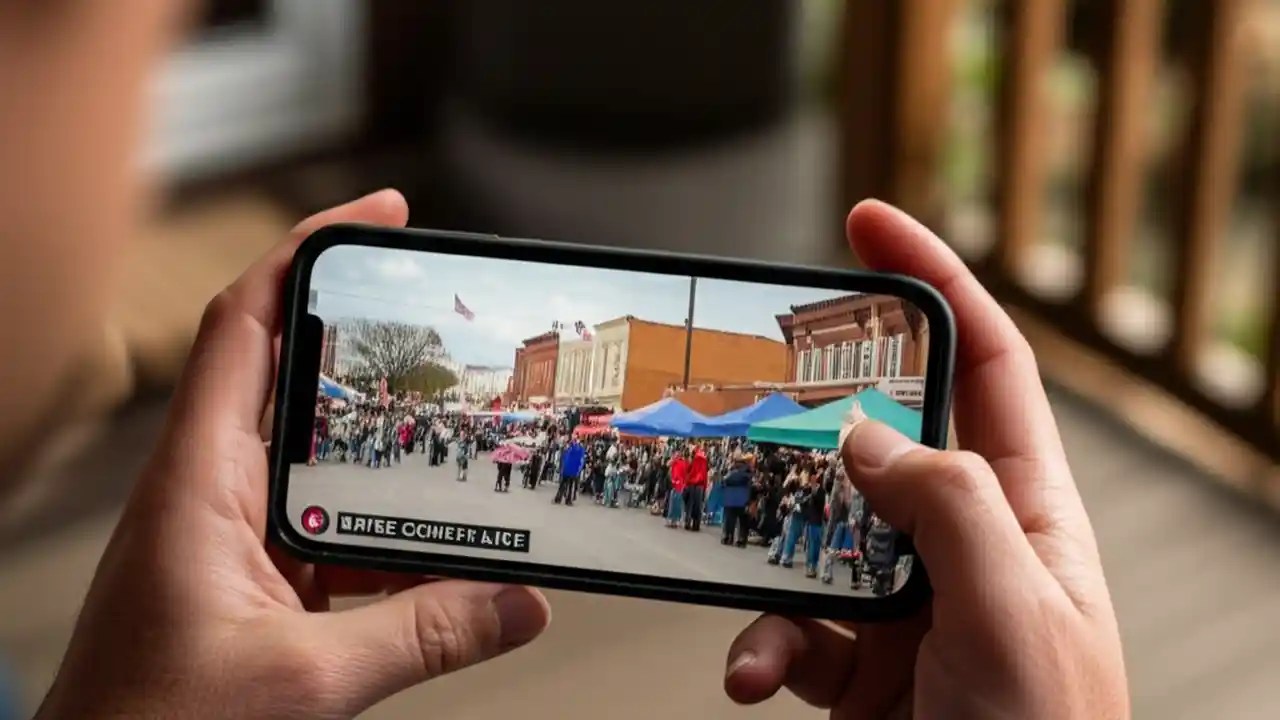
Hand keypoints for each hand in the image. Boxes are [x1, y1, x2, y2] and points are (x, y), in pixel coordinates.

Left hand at [37, 191, 550, 719]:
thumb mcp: (305, 681)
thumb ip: (424, 637)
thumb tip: (517, 603)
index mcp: (198, 482)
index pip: (248, 324)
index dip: (308, 250)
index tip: (376, 214)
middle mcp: (209, 490)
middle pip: (291, 372)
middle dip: (368, 338)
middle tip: (439, 314)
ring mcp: (228, 534)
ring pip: (319, 457)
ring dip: (386, 449)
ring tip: (460, 439)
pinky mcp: (249, 578)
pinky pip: (328, 528)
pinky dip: (384, 528)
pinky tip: (437, 552)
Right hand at [723, 201, 1127, 718]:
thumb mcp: (1014, 614)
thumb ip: (947, 507)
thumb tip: (868, 434)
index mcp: (1023, 511)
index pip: (982, 365)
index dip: (932, 283)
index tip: (870, 226)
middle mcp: (959, 544)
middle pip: (873, 440)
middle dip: (810, 427)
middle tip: (752, 406)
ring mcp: (901, 601)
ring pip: (809, 536)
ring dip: (764, 564)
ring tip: (753, 593)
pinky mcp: (855, 659)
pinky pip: (785, 624)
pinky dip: (757, 644)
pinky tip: (754, 670)